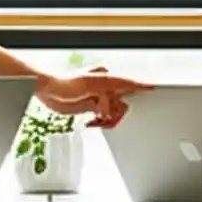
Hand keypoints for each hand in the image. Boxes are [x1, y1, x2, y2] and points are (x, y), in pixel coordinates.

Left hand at [37, 67, 152, 128]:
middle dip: (115, 113)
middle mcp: (106, 87)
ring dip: (107, 120)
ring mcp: (99, 98)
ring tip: (95, 120)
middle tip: (102, 116)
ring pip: (114, 113)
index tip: (153, 89)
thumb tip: (129, 86)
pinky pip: (104, 118)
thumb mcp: (91, 83)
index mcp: (109, 77)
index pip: (130, 84)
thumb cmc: (65, 82)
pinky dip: (100, 123)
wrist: (47, 91)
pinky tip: (92, 122)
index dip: (142, 87)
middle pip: (123, 104)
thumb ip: (112, 84)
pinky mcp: (92, 107)